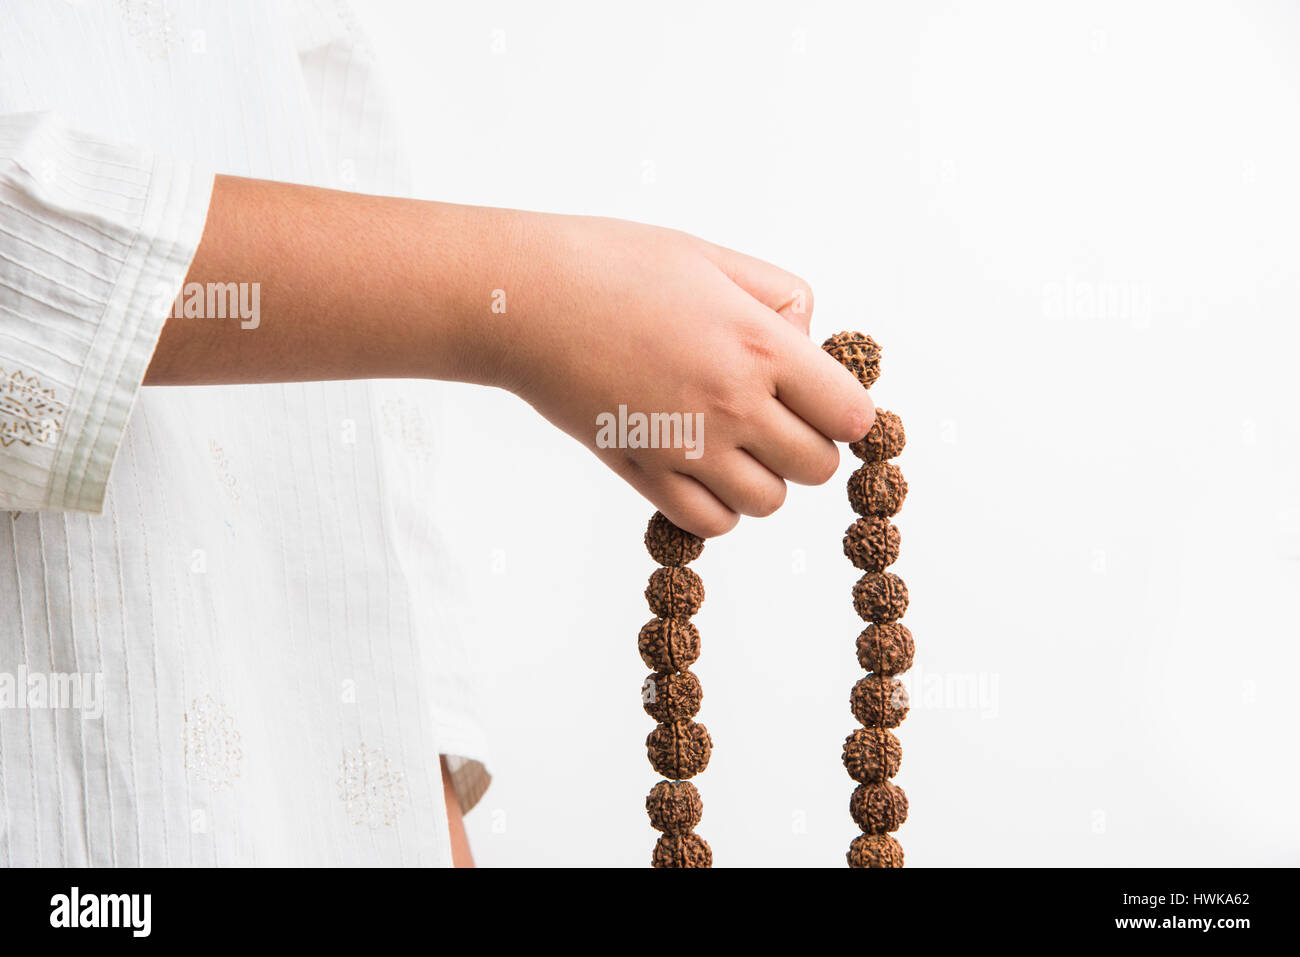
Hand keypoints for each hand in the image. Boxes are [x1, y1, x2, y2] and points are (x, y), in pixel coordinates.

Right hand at [485, 214, 874, 537]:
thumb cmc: (616, 266)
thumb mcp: (713, 258)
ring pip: (769, 502)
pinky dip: (719, 506)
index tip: (826, 399)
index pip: (851, 414)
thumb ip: (779, 298)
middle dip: (808, 445)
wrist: (527, 300)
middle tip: (776, 417)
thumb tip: (811, 342)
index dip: (846, 410)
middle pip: (817, 466)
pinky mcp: (645, 474)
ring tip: (734, 443)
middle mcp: (733, 404)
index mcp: (760, 344)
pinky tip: (702, 469)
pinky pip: (712, 522)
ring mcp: (688, 447)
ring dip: (764, 478)